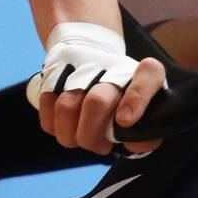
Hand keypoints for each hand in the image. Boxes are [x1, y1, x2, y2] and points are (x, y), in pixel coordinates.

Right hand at [37, 56, 165, 155]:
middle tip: (101, 147)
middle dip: (93, 134)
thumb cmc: (124, 94)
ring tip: (83, 140)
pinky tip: (69, 128)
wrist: (93, 50)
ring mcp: (82, 68)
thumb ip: (147, 131)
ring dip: (73, 135)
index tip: (125, 122)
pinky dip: (56, 126)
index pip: (149, 75)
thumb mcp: (146, 108)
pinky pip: (48, 108)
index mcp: (145, 73)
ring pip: (66, 107)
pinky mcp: (55, 72)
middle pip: (97, 101)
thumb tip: (134, 146)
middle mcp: (114, 66)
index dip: (136, 99)